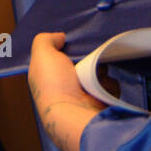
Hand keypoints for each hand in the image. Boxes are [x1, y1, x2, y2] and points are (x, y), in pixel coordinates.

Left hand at [28, 32, 104, 150]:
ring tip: (95, 71)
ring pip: (97, 72)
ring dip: (99, 70)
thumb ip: (46, 39)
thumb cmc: (54, 84)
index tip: (71, 41)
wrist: (74, 113)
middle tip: (88, 55)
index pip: (57, 56)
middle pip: (81, 61)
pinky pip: (109, 86)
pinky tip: (101, 86)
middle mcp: (64, 86)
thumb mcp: (42, 54)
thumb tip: (60, 37)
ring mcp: (83, 95)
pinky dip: (108, 84)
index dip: (64, 48)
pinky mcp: (99, 102)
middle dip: (86, 57)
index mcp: (47, 76)